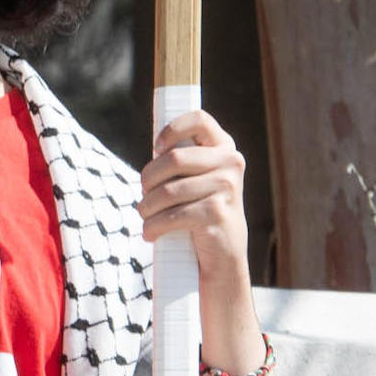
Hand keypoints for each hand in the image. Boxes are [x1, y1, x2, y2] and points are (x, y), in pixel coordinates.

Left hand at [142, 110, 254, 319]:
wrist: (222, 255)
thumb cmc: (197, 211)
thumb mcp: (193, 179)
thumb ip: (180, 159)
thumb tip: (156, 145)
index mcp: (224, 148)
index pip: (199, 119)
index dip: (172, 130)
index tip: (156, 148)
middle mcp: (231, 163)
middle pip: (173, 158)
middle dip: (148, 180)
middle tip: (144, 195)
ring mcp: (228, 188)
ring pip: (168, 191)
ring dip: (147, 207)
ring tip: (145, 217)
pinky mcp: (218, 213)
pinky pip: (173, 215)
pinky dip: (154, 227)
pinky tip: (150, 234)